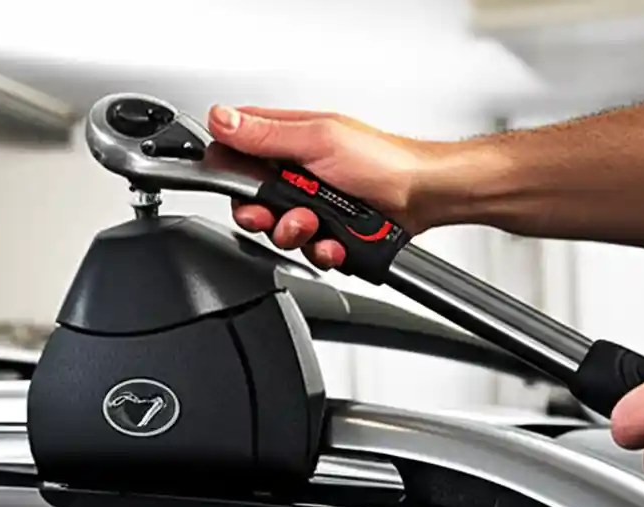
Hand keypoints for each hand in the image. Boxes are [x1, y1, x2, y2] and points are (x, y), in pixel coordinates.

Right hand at [206, 105, 434, 269]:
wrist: (423, 196)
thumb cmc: (383, 160)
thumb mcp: (317, 139)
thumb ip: (265, 133)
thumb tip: (220, 117)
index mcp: (286, 138)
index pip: (234, 149)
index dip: (228, 170)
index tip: (241, 186)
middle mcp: (294, 170)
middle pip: (249, 200)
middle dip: (262, 213)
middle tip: (279, 211)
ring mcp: (309, 201)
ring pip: (276, 229)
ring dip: (295, 233)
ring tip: (317, 225)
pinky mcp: (325, 230)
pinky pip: (306, 250)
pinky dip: (321, 250)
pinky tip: (335, 241)